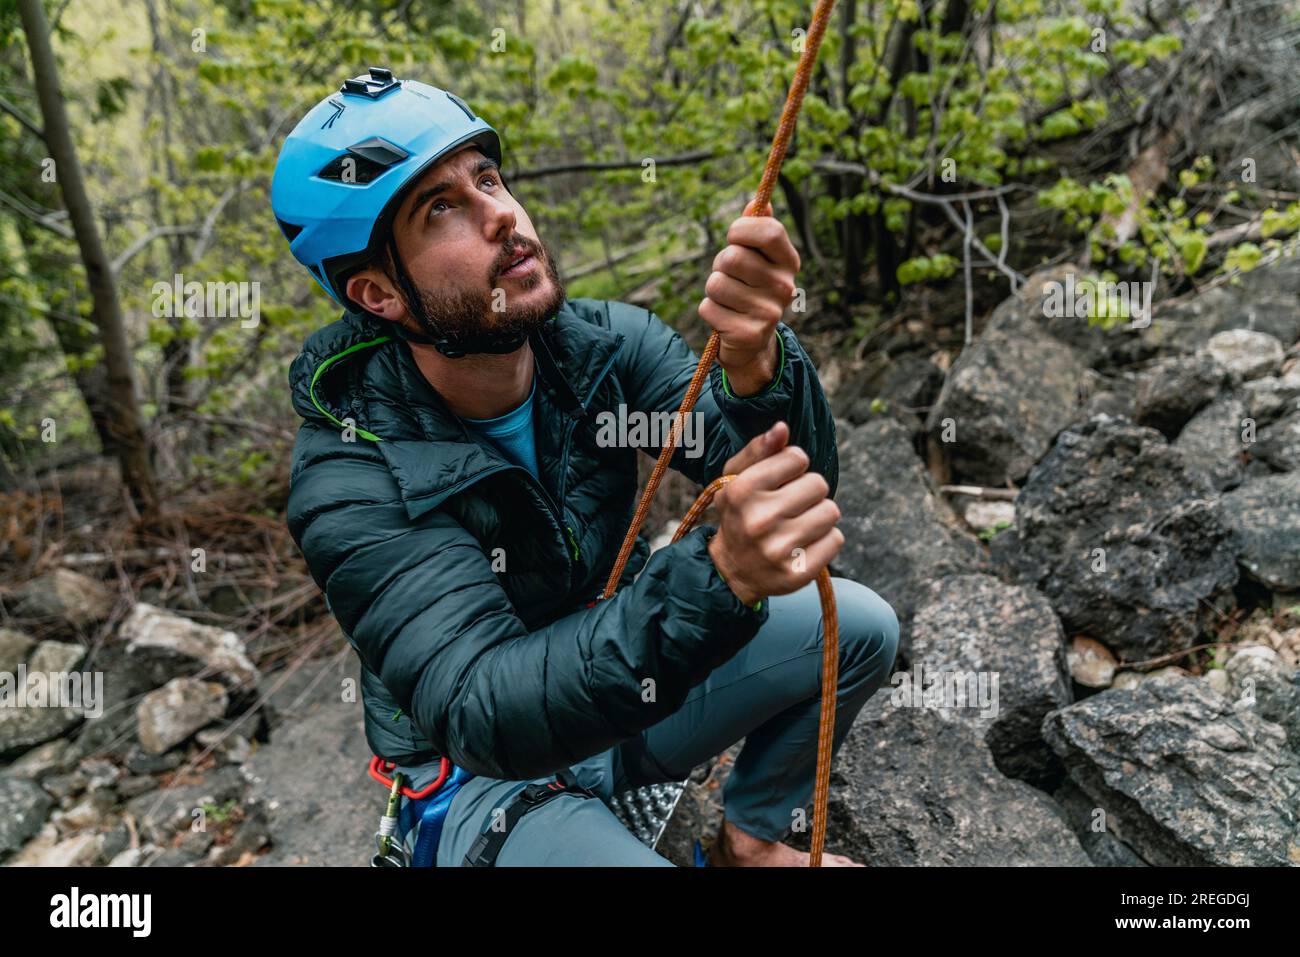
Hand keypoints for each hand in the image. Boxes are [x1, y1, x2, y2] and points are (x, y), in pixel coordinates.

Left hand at [698, 201, 800, 395]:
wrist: (753, 343)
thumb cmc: (749, 289)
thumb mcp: (757, 259)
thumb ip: (756, 229)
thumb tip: (756, 203)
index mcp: (789, 263)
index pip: (768, 230)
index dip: (742, 229)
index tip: (735, 238)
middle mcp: (784, 287)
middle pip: (732, 257)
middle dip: (720, 265)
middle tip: (731, 278)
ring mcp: (768, 312)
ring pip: (715, 283)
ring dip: (713, 290)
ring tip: (728, 299)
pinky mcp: (747, 334)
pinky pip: (707, 307)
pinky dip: (709, 311)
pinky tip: (725, 318)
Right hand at [706, 421, 841, 606]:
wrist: (731, 571)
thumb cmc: (739, 514)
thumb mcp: (736, 478)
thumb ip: (758, 450)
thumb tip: (782, 428)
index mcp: (742, 491)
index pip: (797, 457)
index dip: (793, 466)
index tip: (781, 480)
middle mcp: (759, 519)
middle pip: (819, 484)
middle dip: (809, 491)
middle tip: (791, 504)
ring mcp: (779, 549)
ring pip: (831, 512)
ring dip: (819, 515)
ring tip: (799, 523)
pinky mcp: (798, 572)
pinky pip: (836, 539)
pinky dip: (825, 539)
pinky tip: (805, 543)